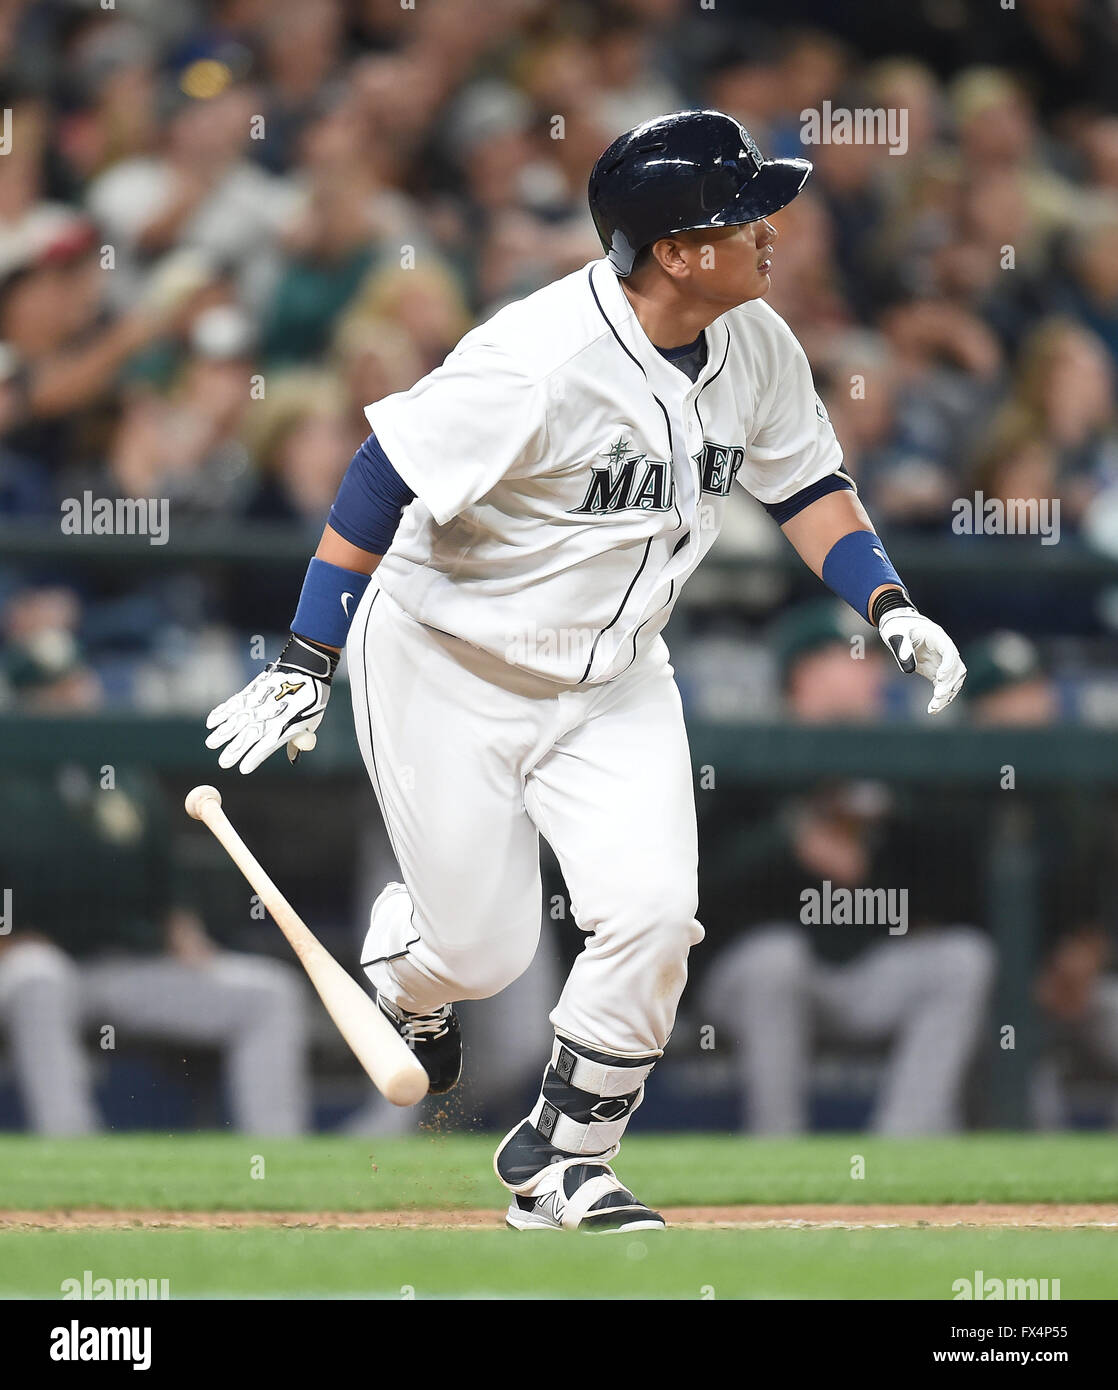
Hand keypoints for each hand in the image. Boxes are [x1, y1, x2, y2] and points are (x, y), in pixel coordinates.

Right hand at [205, 634, 335, 773]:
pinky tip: (212, 722)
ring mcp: (262, 700)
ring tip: (211, 743)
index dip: (255, 756)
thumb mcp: (311, 721)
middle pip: (251, 734)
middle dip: (235, 750)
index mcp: (289, 724)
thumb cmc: (313, 698)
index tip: (243, 769)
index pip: (269, 744)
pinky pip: (236, 701)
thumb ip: (298, 740)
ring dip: (224, 732)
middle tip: (222, 763)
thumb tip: (292, 758)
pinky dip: (223, 711)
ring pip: (239, 718)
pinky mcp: (254, 689)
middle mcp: (273, 713)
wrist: (309, 666)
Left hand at [878, 605, 965, 713]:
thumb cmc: (898, 628)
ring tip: (934, 707)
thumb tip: (908, 669)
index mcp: (938, 638)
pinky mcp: (937, 672)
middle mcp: (945, 651)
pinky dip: (941, 698)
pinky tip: (933, 709)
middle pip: (957, 669)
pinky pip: (944, 686)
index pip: (950, 651)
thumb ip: (902, 648)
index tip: (940, 677)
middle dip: (949, 684)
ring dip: (947, 695)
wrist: (898, 626)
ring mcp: (942, 662)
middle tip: (937, 696)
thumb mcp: (896, 635)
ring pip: (954, 680)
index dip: (948, 665)